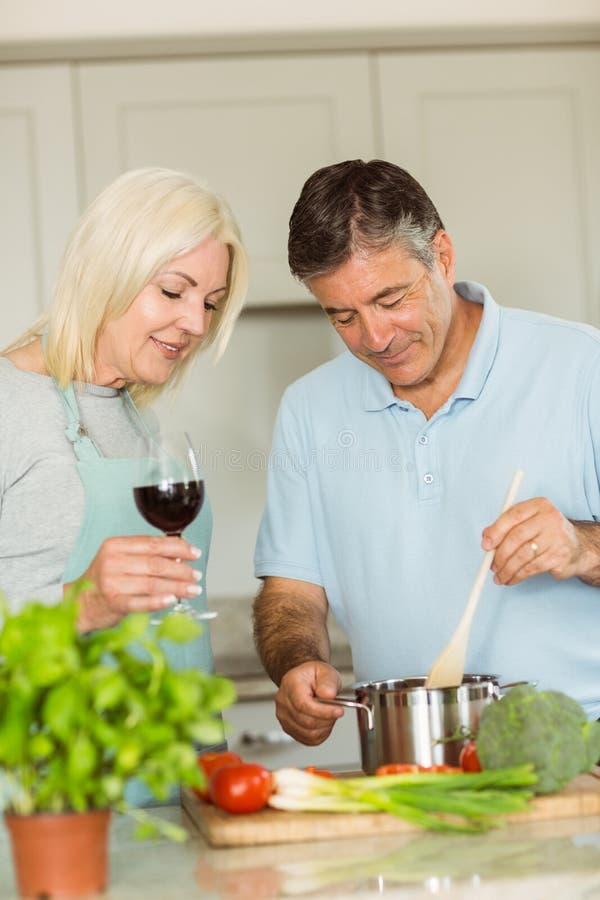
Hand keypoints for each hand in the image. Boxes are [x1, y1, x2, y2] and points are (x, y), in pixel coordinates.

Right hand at [69, 535, 201, 631]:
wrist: (80, 603)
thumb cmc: (106, 579)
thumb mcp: (121, 559)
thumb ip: (146, 554)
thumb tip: (181, 554)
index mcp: (116, 545)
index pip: (153, 543)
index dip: (178, 547)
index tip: (195, 553)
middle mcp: (112, 561)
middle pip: (156, 564)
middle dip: (182, 570)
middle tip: (196, 575)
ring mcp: (111, 582)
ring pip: (153, 583)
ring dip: (178, 587)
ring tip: (193, 589)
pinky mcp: (113, 602)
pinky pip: (141, 602)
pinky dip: (159, 601)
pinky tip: (173, 600)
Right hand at [275, 661, 342, 744]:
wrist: (304, 680)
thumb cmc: (313, 675)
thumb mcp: (325, 671)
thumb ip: (328, 681)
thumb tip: (328, 695)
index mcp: (291, 684)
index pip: (303, 705)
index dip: (323, 711)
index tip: (339, 711)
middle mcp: (283, 701)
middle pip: (306, 722)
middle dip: (327, 719)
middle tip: (337, 710)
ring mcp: (284, 716)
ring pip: (308, 733)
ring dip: (325, 727)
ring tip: (330, 715)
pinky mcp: (288, 728)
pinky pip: (308, 739)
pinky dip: (321, 734)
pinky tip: (323, 723)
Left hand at [481, 497, 583, 584]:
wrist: (578, 548)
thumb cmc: (547, 534)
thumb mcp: (528, 523)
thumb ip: (507, 526)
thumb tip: (486, 537)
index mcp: (539, 505)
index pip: (513, 515)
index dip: (496, 531)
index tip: (485, 545)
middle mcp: (550, 519)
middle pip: (517, 536)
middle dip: (500, 553)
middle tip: (492, 565)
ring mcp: (557, 538)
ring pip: (523, 555)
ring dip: (507, 569)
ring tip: (499, 576)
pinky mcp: (560, 556)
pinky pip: (532, 568)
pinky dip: (518, 576)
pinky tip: (512, 579)